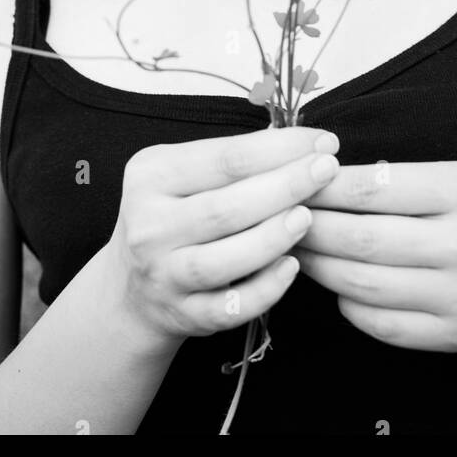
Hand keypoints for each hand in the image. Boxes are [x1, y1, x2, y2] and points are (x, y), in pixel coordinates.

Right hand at [102, 126, 340, 350]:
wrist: (130, 285)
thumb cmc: (173, 214)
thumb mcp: (182, 173)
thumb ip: (230, 161)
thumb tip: (299, 144)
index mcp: (151, 174)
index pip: (225, 158)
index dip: (280, 149)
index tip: (322, 141)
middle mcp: (150, 225)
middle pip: (226, 207)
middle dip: (286, 186)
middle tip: (327, 171)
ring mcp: (163, 274)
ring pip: (225, 259)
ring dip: (274, 237)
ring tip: (309, 216)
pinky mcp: (181, 314)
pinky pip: (229, 308)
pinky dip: (264, 289)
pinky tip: (291, 267)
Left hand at [293, 159, 456, 351]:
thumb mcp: (453, 178)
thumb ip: (394, 179)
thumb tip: (320, 180)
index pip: (373, 187)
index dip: (324, 188)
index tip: (296, 184)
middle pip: (363, 239)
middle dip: (312, 229)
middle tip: (283, 220)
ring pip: (364, 284)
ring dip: (319, 268)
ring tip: (297, 251)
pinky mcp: (452, 335)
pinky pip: (381, 324)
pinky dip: (347, 305)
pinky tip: (335, 286)